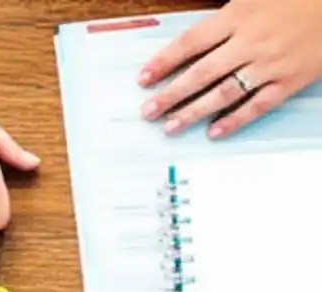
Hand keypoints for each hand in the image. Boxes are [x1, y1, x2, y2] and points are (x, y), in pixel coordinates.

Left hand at [139, 0, 321, 138]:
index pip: (190, 43)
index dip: (164, 62)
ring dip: (194, 111)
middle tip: (149, 111)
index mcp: (238, 15)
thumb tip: (189, 42)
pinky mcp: (291, 80)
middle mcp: (251, 41)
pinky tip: (214, 131)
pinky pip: (258, 104)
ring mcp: (271, 63)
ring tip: (171, 126)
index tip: (143, 79)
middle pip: (202, 73)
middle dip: (171, 94)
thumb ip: (221, 19)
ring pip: (225, 92)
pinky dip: (235, 119)